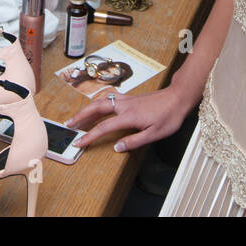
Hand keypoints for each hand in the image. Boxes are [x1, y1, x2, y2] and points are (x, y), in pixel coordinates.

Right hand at [65, 84, 193, 152]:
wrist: (178, 98)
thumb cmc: (169, 116)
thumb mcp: (154, 134)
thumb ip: (134, 141)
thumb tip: (116, 147)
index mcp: (128, 116)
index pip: (103, 128)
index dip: (89, 136)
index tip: (78, 143)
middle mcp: (124, 105)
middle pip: (96, 108)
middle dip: (80, 116)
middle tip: (68, 124)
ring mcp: (126, 100)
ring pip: (101, 101)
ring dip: (87, 108)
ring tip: (77, 117)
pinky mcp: (130, 98)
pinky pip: (108, 98)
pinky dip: (98, 102)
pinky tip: (96, 106)